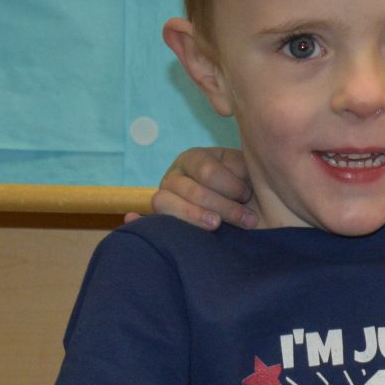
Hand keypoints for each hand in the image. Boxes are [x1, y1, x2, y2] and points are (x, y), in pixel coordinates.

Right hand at [138, 147, 256, 229]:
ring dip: (193, 215)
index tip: (248, 195)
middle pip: (189, 189)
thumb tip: (240, 159)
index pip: (206, 170)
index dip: (229, 185)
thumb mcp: (250, 172)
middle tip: (247, 220)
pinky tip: (132, 218)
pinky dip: (137, 220)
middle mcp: (176, 175)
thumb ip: (243, 165)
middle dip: (222, 206)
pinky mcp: (163, 219)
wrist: (252, 215)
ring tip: (216, 225)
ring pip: (165, 203)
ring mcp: (166, 197)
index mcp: (195, 159)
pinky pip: (147, 219)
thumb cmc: (251, 191)